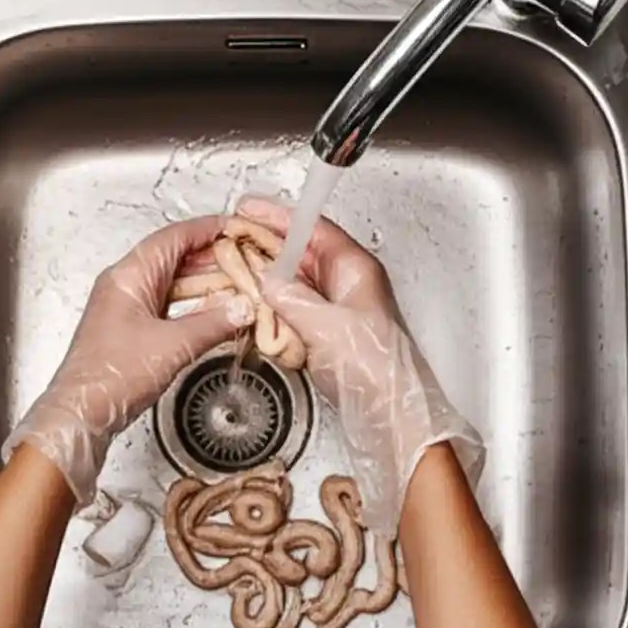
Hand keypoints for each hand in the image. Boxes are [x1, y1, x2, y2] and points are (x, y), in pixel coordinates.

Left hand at [3, 216, 254, 505]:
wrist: (80, 413)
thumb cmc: (111, 376)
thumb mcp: (172, 346)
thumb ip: (212, 324)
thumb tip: (243, 308)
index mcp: (128, 276)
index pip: (173, 238)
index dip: (207, 229)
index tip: (236, 228)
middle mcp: (124, 285)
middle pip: (173, 258)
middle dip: (211, 257)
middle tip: (246, 258)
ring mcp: (125, 307)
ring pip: (171, 283)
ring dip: (204, 283)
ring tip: (239, 283)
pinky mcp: (129, 329)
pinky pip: (167, 306)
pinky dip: (192, 305)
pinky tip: (214, 313)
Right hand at [236, 197, 483, 536]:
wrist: (395, 418)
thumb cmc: (377, 371)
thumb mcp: (325, 325)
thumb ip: (289, 297)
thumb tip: (265, 279)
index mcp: (357, 270)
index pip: (313, 228)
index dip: (279, 216)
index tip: (249, 209)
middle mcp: (350, 286)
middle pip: (303, 254)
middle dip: (267, 248)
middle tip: (233, 242)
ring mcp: (341, 311)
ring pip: (297, 284)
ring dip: (268, 282)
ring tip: (237, 275)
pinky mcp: (332, 337)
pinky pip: (297, 313)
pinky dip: (276, 311)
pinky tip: (257, 313)